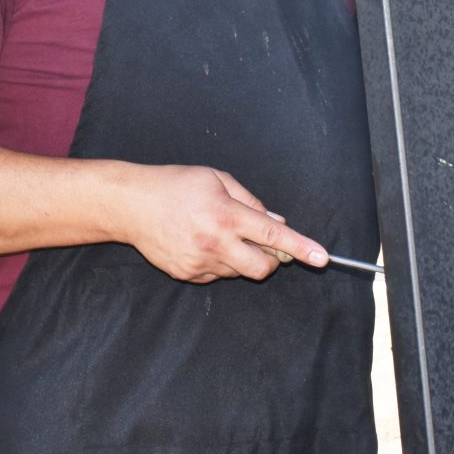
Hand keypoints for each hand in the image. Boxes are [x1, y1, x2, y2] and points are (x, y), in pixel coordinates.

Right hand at [117, 165, 328, 282]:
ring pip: (238, 272)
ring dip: (240, 258)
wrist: (131, 206)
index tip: (322, 258)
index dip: (300, 247)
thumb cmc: (175, 185)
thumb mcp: (216, 179)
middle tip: (263, 245)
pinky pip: (216, 275)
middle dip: (270, 261)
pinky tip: (201, 243)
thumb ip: (250, 201)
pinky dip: (219, 263)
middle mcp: (215, 243)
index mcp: (226, 215)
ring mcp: (200, 263)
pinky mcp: (187, 274)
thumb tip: (275, 222)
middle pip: (261, 268)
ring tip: (217, 233)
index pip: (273, 236)